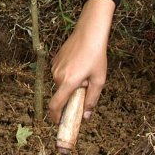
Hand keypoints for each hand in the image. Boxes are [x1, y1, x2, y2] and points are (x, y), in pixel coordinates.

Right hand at [47, 0, 113, 123]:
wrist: (89, 32)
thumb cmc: (96, 56)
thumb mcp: (99, 80)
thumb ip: (92, 100)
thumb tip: (86, 116)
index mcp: (68, 82)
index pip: (55, 105)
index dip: (55, 116)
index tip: (59, 122)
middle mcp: (57, 75)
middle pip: (61, 93)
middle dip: (71, 94)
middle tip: (85, 86)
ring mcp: (55, 66)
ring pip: (60, 82)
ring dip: (70, 83)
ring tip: (84, 70)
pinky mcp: (55, 59)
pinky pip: (59, 72)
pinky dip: (67, 74)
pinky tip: (78, 63)